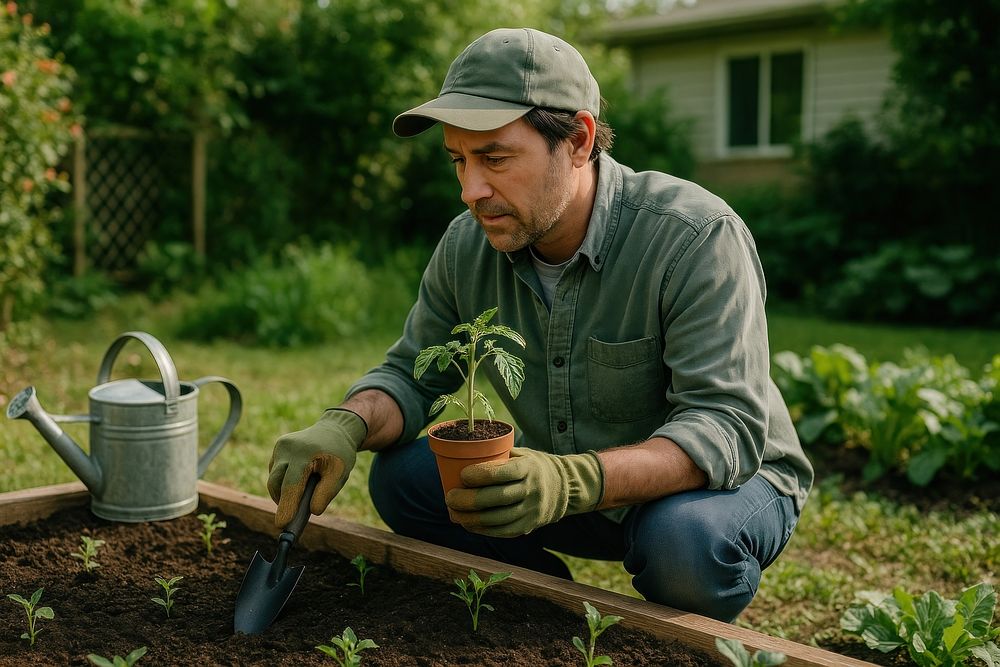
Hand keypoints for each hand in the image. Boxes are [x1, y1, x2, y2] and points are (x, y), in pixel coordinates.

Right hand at [268, 408, 366, 526]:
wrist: (335, 429)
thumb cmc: (339, 453)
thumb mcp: (340, 474)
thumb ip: (326, 493)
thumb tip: (313, 512)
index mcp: (303, 455)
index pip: (291, 486)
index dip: (286, 507)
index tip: (281, 525)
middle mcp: (287, 449)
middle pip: (277, 484)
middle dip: (282, 502)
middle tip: (290, 519)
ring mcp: (280, 446)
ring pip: (274, 478)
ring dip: (283, 491)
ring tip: (298, 497)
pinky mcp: (278, 447)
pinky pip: (276, 470)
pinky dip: (283, 481)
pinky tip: (297, 482)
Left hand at [445, 447, 603, 537]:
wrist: (564, 487)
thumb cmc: (531, 466)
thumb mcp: (521, 454)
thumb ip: (497, 456)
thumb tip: (461, 457)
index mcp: (528, 467)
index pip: (501, 472)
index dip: (479, 475)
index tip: (462, 475)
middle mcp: (532, 489)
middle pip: (496, 498)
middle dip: (468, 500)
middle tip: (449, 498)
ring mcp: (532, 510)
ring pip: (498, 519)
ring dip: (471, 519)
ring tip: (454, 514)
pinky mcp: (530, 525)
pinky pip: (503, 531)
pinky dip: (483, 529)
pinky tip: (468, 525)